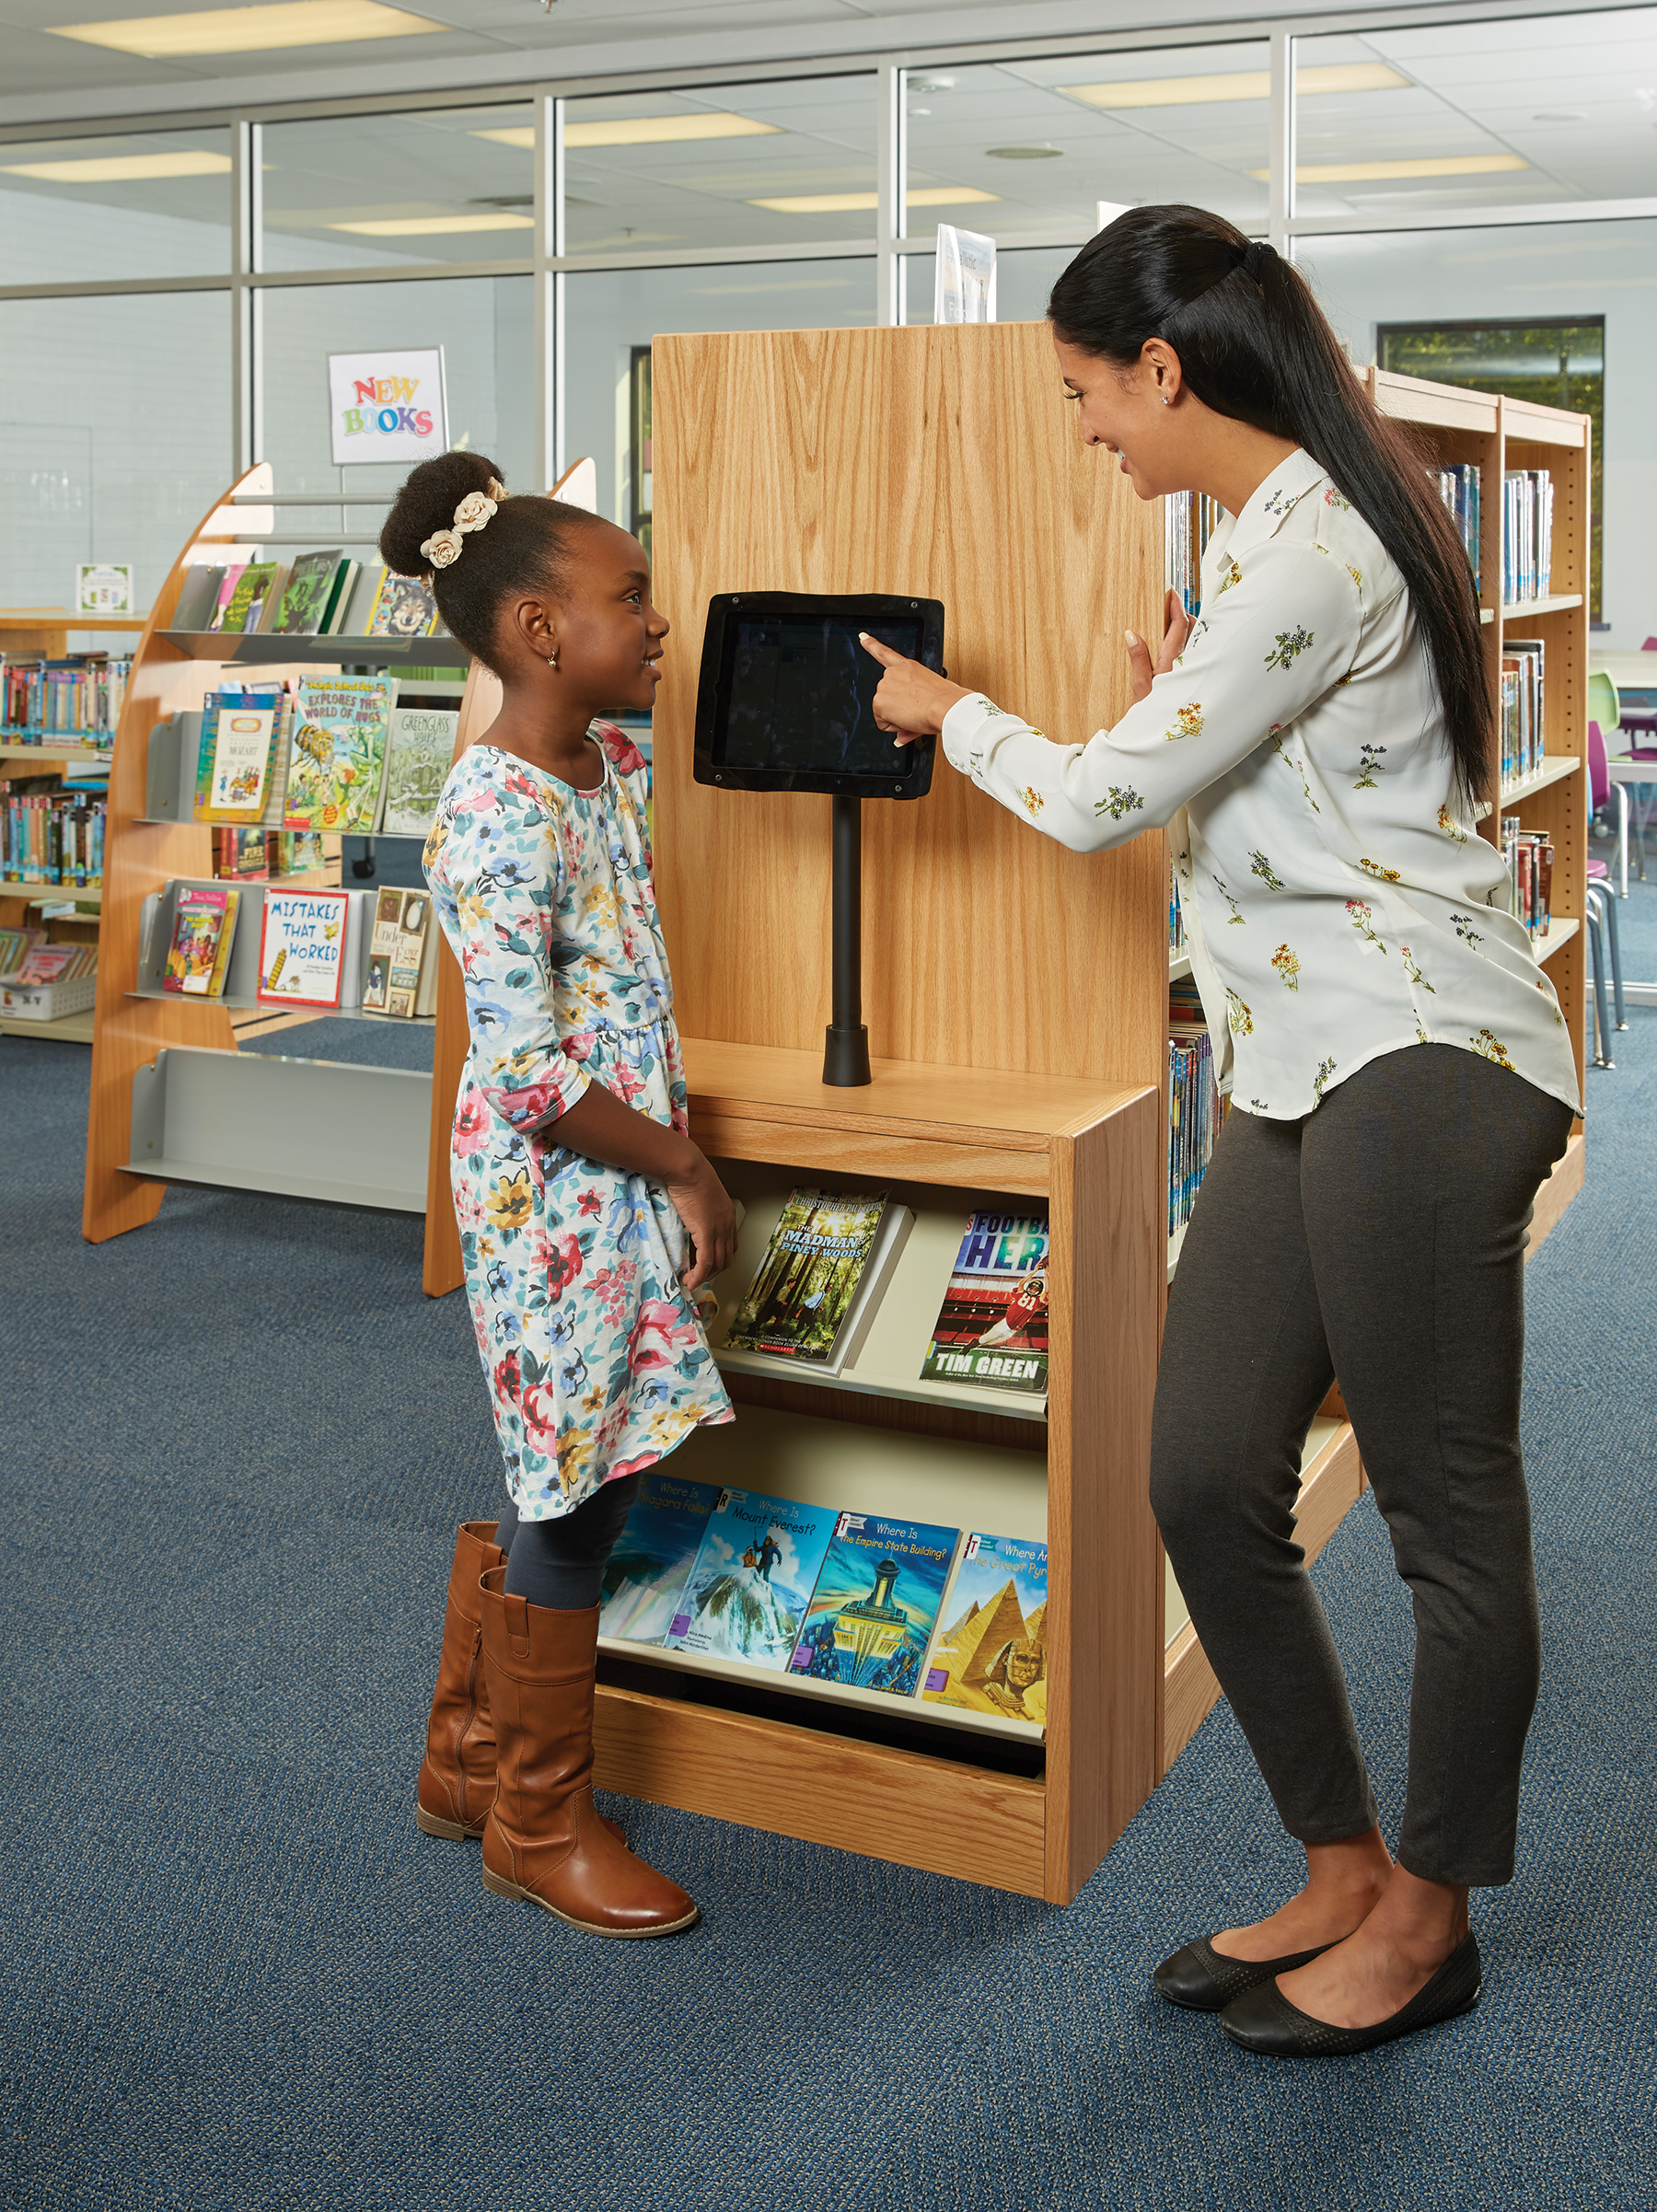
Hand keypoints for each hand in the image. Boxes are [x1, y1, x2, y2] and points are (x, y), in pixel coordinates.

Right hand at [666, 1153, 737, 1292]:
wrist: (687, 1168)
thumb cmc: (689, 1175)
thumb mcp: (699, 1195)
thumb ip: (698, 1209)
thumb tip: (687, 1217)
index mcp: (727, 1215)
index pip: (730, 1246)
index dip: (720, 1259)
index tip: (707, 1266)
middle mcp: (727, 1224)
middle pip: (726, 1259)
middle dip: (713, 1272)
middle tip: (698, 1277)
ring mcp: (719, 1230)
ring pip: (717, 1264)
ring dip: (705, 1277)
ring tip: (692, 1281)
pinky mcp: (707, 1233)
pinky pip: (705, 1262)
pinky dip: (699, 1275)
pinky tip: (691, 1281)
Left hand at [859, 633, 970, 742]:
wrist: (945, 706)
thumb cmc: (945, 701)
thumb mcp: (929, 699)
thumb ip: (910, 714)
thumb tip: (899, 738)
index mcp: (907, 666)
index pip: (885, 653)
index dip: (871, 644)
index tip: (862, 637)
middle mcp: (892, 673)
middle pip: (887, 698)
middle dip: (899, 710)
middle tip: (917, 710)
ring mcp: (884, 686)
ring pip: (885, 712)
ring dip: (898, 718)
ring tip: (916, 713)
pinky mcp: (880, 702)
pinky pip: (883, 723)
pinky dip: (893, 726)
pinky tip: (907, 718)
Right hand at [1125, 589, 1190, 702]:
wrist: (1166, 735)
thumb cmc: (1154, 713)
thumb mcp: (1140, 687)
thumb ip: (1137, 658)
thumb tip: (1132, 634)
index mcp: (1172, 660)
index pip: (1179, 624)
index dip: (1176, 605)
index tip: (1170, 592)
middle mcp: (1186, 662)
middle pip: (1191, 627)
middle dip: (1182, 613)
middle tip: (1171, 604)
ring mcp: (1192, 668)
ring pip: (1195, 639)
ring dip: (1186, 626)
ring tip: (1174, 620)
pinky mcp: (1193, 675)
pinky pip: (1193, 651)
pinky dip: (1187, 641)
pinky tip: (1178, 645)